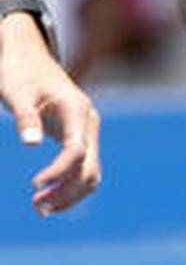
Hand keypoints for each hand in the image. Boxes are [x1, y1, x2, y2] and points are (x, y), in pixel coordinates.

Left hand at [0, 23, 100, 214]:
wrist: (27, 57)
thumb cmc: (19, 72)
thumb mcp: (16, 92)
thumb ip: (25, 117)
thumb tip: (31, 144)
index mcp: (77, 110)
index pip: (76, 150)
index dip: (59, 172)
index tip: (35, 185)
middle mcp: (88, 123)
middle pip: (89, 168)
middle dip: (66, 192)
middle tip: (37, 207)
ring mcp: (87, 132)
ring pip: (90, 173)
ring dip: (69, 194)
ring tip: (40, 208)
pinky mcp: (80, 139)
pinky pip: (83, 169)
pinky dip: (69, 186)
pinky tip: (49, 196)